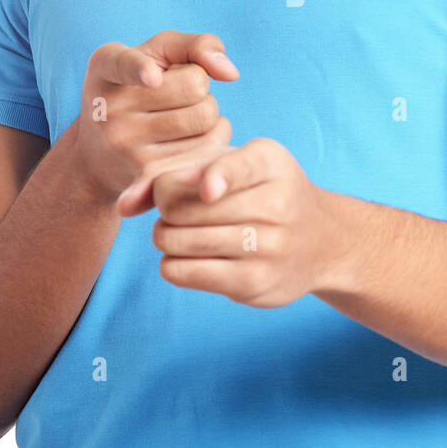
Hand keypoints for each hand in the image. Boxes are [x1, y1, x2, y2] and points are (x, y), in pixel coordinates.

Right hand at [72, 30, 238, 209]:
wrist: (100, 155)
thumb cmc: (138, 89)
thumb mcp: (154, 55)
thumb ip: (194, 46)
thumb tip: (231, 73)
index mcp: (105, 68)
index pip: (124, 64)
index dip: (141, 69)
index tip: (153, 77)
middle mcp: (108, 108)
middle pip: (195, 87)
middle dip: (201, 87)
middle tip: (180, 96)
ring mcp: (124, 147)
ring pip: (206, 120)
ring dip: (208, 115)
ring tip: (183, 118)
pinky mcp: (148, 177)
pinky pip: (207, 152)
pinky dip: (213, 142)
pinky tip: (192, 141)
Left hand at [147, 138, 341, 306]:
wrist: (322, 241)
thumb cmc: (261, 193)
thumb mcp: (236, 165)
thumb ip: (181, 171)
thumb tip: (124, 206)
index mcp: (270, 163)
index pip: (234, 167)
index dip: (212, 178)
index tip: (208, 192)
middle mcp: (276, 204)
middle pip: (183, 207)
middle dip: (165, 208)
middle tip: (174, 209)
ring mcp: (268, 247)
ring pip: (179, 241)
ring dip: (165, 236)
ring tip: (179, 232)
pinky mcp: (254, 283)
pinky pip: (183, 272)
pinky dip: (171, 262)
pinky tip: (186, 256)